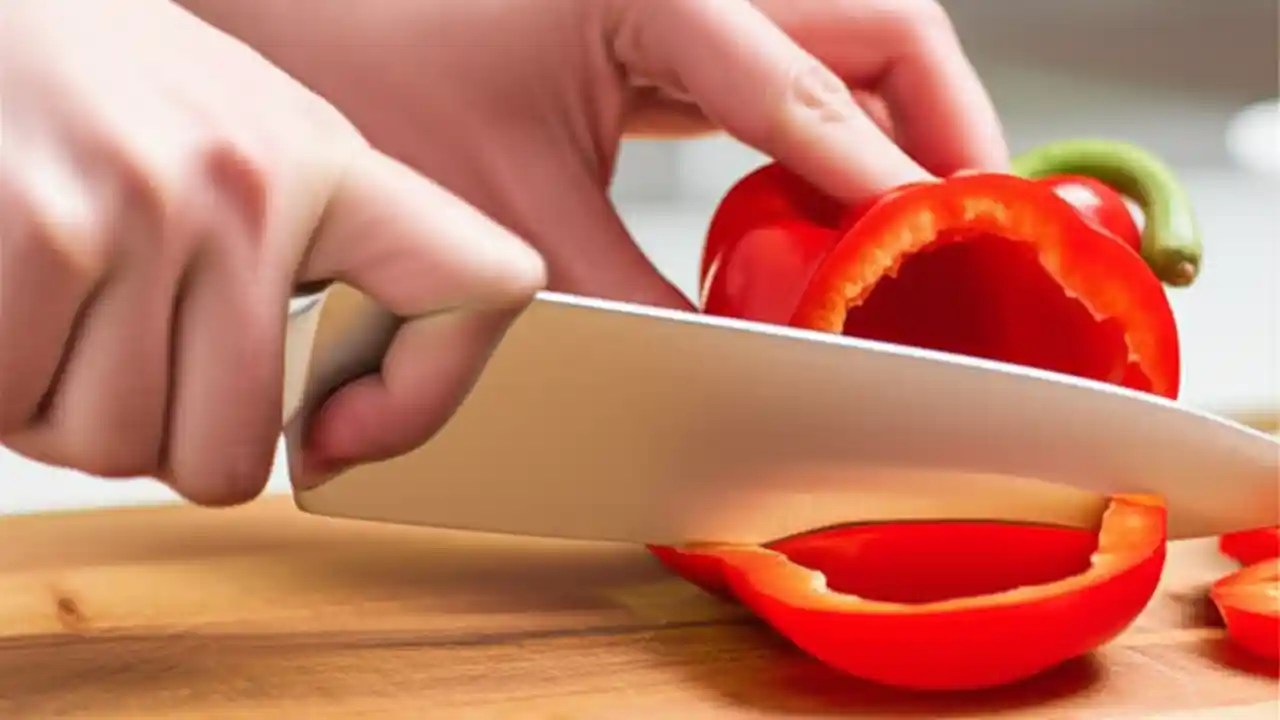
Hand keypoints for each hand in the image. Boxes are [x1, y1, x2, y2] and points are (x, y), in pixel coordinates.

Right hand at [0, 0, 544, 503]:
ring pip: (118, 446)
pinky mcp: (41, 230)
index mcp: (324, 165)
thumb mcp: (245, 149)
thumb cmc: (102, 98)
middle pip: (229, 457)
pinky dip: (3, 384)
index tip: (335, 432)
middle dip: (156, 433)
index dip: (422, 400)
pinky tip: (11, 300)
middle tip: (120, 346)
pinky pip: (18, 409)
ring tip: (55, 307)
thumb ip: (307, 273)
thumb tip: (329, 445)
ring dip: (63, 408)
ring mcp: (148, 205)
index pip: (482, 287)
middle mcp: (251, 184)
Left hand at [185, 0, 1007, 316]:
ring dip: (895, 123)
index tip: (935, 251)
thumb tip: (717, 369)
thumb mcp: (508, 208)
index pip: (800, 84)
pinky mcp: (666, 22)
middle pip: (872, 24)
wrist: (295, 8)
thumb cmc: (369, 63)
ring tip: (922, 221)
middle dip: (939, 119)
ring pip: (844, 37)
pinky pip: (783, 68)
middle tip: (975, 221)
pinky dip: (826, 133)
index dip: (877, 177)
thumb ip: (626, 298)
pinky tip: (829, 202)